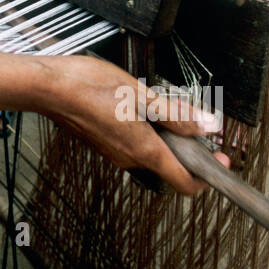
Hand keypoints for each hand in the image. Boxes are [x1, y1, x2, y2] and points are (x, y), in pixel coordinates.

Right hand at [42, 55, 228, 194]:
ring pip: (150, 152)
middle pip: (169, 165)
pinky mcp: (103, 145)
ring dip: (162, 135)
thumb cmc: (87, 86)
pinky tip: (133, 105)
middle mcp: (129, 159)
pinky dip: (143, 131)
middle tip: (190, 119)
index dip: (207, 177)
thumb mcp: (140, 94)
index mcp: (144, 149)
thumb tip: (207, 125)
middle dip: (185, 145)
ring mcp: (114, 154)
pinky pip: (132, 145)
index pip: (184, 183)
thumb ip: (176, 114)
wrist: (48, 88)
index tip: (220, 161)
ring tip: (155, 104)